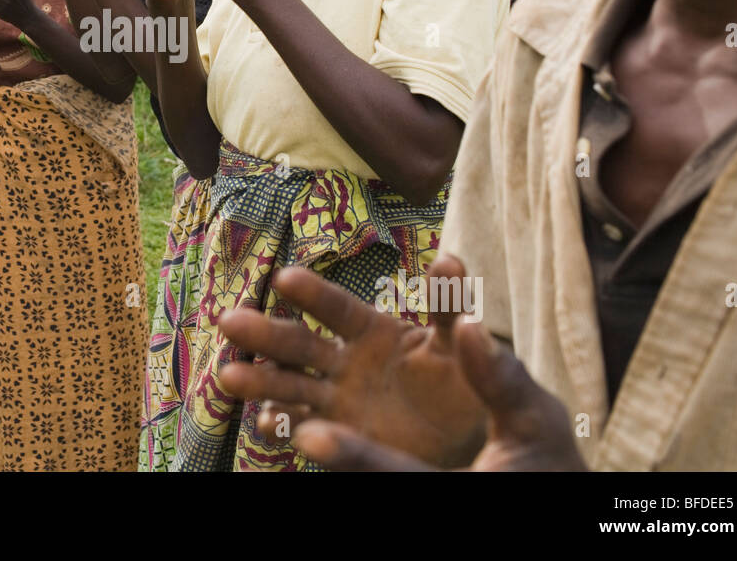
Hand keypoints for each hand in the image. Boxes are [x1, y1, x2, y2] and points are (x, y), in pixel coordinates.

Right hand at [219, 259, 586, 470]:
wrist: (507, 474)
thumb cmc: (503, 415)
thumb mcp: (488, 366)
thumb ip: (461, 320)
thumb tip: (450, 262)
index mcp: (387, 337)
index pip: (342, 309)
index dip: (314, 293)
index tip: (284, 279)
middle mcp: (356, 368)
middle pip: (303, 346)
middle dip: (266, 333)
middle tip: (230, 321)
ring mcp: (348, 407)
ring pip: (294, 390)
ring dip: (261, 381)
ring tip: (230, 377)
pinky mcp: (350, 444)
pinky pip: (310, 433)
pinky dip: (288, 428)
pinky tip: (271, 425)